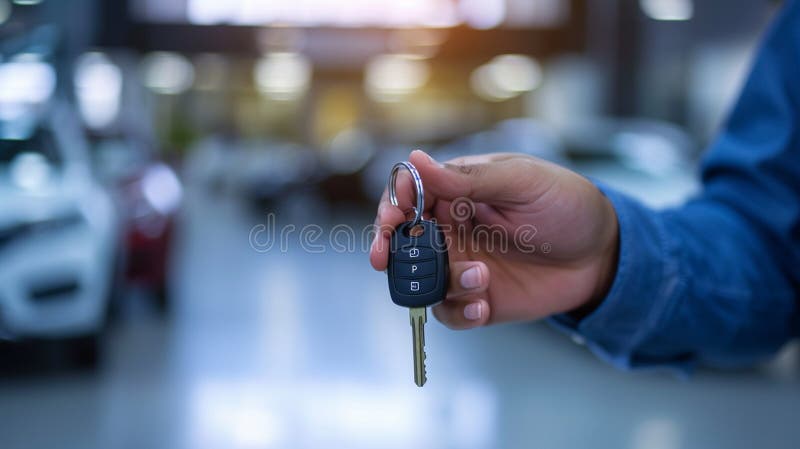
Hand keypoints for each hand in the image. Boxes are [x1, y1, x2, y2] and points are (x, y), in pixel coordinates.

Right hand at [370, 150, 618, 328]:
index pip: (408, 194)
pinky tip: (483, 306)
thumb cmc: (566, 204)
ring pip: (423, 279)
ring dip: (441, 283)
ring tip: (481, 279)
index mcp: (457, 191)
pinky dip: (459, 313)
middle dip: (390, 249)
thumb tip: (415, 160)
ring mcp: (463, 265)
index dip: (392, 205)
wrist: (602, 253)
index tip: (393, 218)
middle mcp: (452, 229)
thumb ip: (469, 178)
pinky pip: (451, 312)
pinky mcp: (479, 298)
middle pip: (402, 240)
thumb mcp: (523, 181)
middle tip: (385, 259)